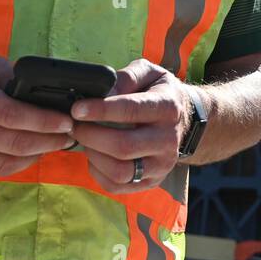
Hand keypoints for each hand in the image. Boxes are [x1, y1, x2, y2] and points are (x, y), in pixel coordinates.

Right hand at [0, 43, 75, 185]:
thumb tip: (26, 84)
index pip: (16, 115)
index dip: (47, 122)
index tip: (67, 122)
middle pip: (14, 144)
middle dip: (48, 142)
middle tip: (67, 137)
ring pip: (2, 166)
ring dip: (31, 158)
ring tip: (48, 148)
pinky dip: (5, 169)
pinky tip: (18, 159)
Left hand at [68, 58, 192, 193]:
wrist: (185, 121)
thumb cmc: (160, 93)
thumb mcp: (150, 73)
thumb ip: (127, 76)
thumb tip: (103, 91)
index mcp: (168, 107)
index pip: (131, 110)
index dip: (100, 110)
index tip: (77, 109)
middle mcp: (168, 139)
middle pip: (123, 146)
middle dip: (91, 136)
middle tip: (75, 125)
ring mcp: (162, 164)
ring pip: (120, 171)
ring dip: (93, 156)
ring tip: (85, 140)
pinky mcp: (152, 180)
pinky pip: (118, 186)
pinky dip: (98, 172)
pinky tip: (95, 156)